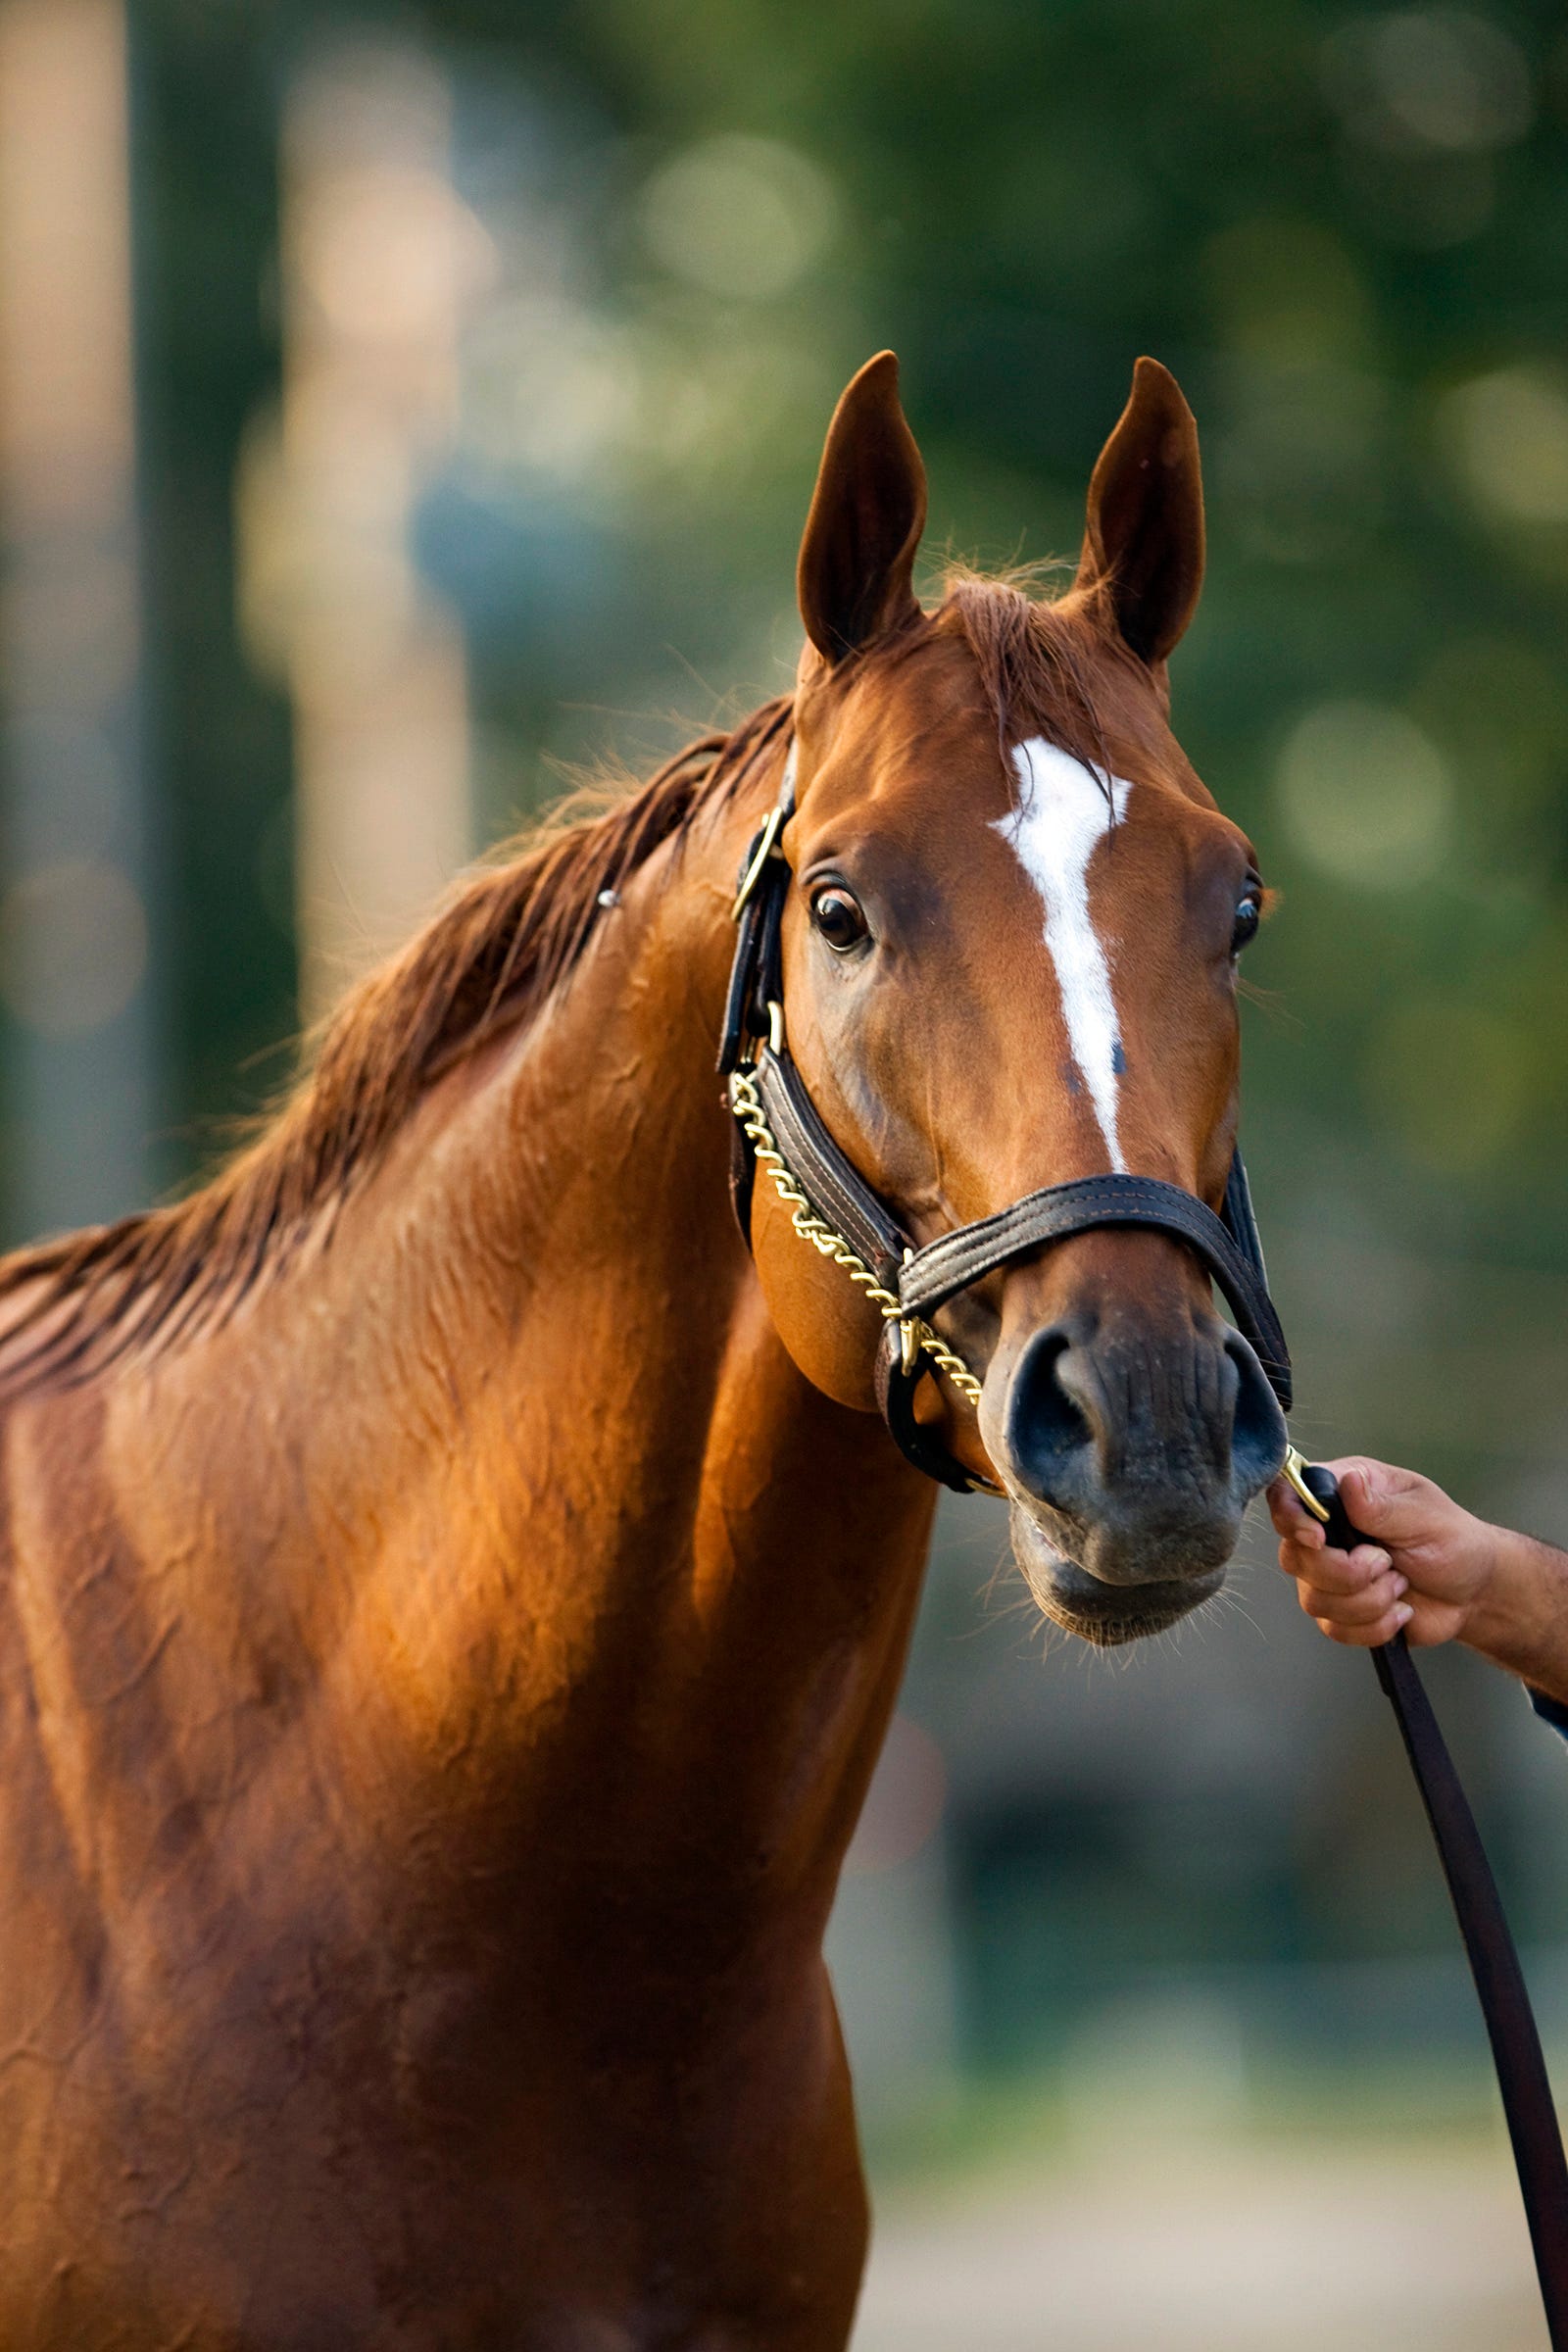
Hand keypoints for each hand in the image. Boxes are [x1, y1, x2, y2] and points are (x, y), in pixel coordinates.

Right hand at [1268, 1456, 1498, 1650]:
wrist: (1474, 1592)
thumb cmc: (1453, 1541)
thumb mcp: (1425, 1516)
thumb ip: (1382, 1506)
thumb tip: (1348, 1483)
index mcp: (1342, 1492)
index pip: (1287, 1495)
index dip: (1290, 1518)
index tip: (1319, 1539)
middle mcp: (1326, 1532)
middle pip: (1293, 1556)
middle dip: (1344, 1572)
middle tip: (1387, 1564)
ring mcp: (1328, 1575)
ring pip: (1312, 1600)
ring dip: (1367, 1601)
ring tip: (1400, 1586)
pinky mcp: (1340, 1612)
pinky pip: (1334, 1629)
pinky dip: (1374, 1627)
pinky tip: (1399, 1612)